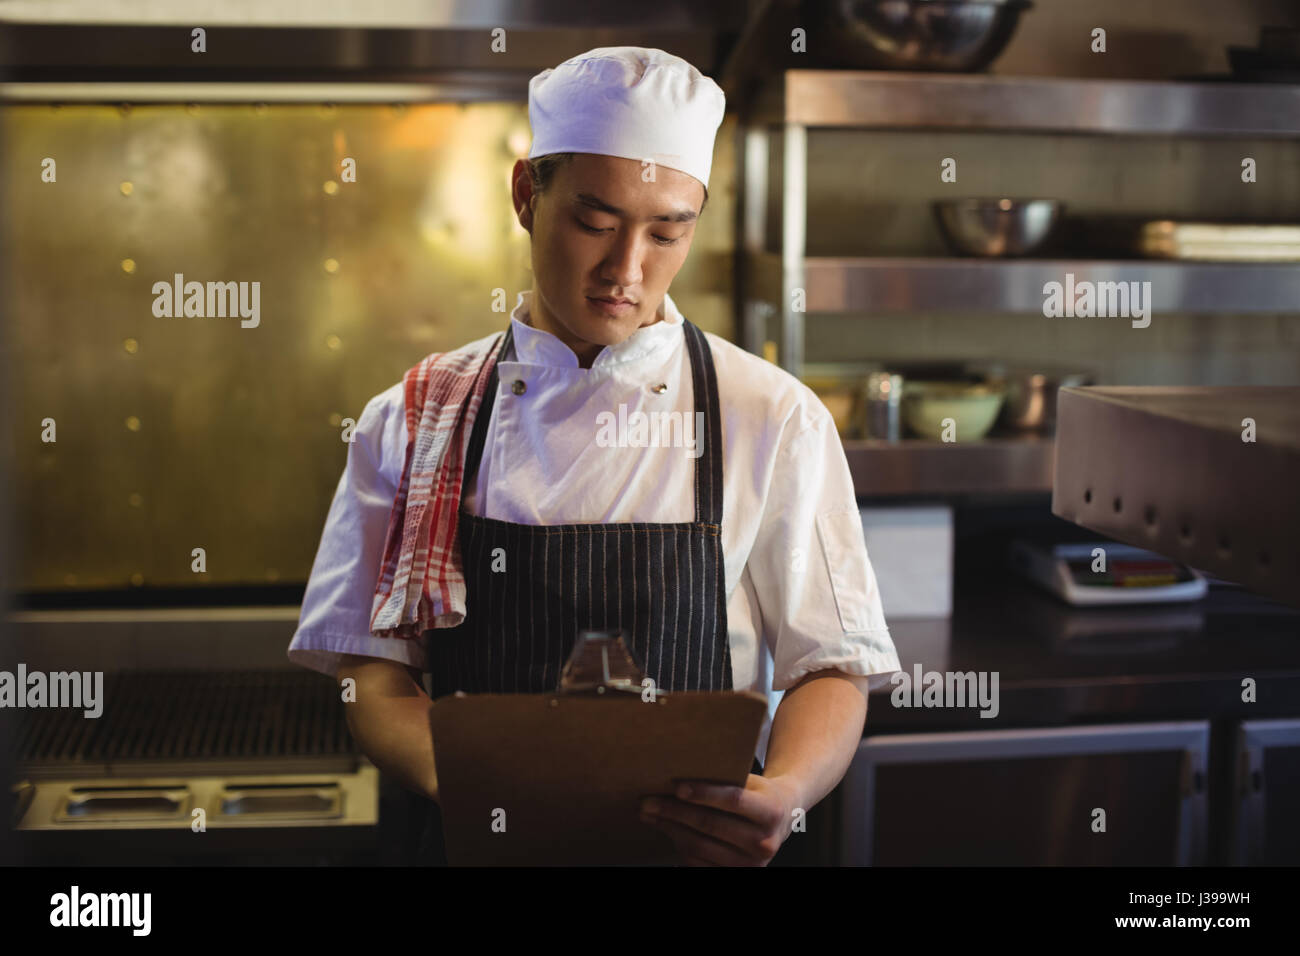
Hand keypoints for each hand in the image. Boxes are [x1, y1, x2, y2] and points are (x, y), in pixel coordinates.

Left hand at [639, 773, 802, 865]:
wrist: (783, 818)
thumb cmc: (760, 793)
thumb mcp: (752, 782)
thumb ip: (725, 781)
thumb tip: (679, 779)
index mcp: (771, 811)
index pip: (732, 800)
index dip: (703, 793)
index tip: (676, 787)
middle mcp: (764, 841)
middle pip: (710, 824)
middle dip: (674, 812)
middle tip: (648, 801)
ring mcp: (751, 864)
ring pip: (700, 846)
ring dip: (670, 829)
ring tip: (651, 815)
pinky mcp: (739, 875)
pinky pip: (699, 862)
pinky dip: (679, 845)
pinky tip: (668, 830)